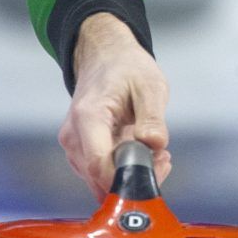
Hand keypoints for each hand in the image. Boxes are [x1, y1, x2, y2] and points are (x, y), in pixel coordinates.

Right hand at [58, 12, 172, 201]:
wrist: (104, 57)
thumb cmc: (126, 68)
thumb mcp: (150, 85)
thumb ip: (152, 117)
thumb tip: (155, 145)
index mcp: (89, 117)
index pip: (99, 165)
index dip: (128, 178)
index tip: (158, 168)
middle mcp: (74, 136)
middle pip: (100, 177)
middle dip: (135, 177)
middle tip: (164, 158)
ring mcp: (74, 146)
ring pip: (99, 180)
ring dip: (131, 174)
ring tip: (157, 152)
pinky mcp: (79, 151)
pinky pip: (99, 173)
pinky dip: (122, 170)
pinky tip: (143, 153)